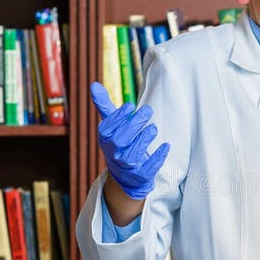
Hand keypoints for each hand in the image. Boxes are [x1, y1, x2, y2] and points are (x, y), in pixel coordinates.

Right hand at [90, 82, 169, 199]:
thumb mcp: (111, 126)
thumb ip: (105, 106)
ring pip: (133, 154)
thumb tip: (94, 84)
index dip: (117, 117)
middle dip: (133, 125)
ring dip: (144, 139)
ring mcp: (127, 167)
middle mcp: (113, 154)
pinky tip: (166, 146)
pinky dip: (157, 157)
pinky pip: (148, 168)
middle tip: (148, 110)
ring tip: (153, 128)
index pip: (107, 129)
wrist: (125, 176)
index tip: (129, 105)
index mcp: (105, 139)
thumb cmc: (119, 143)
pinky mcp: (141, 175)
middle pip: (120, 141)